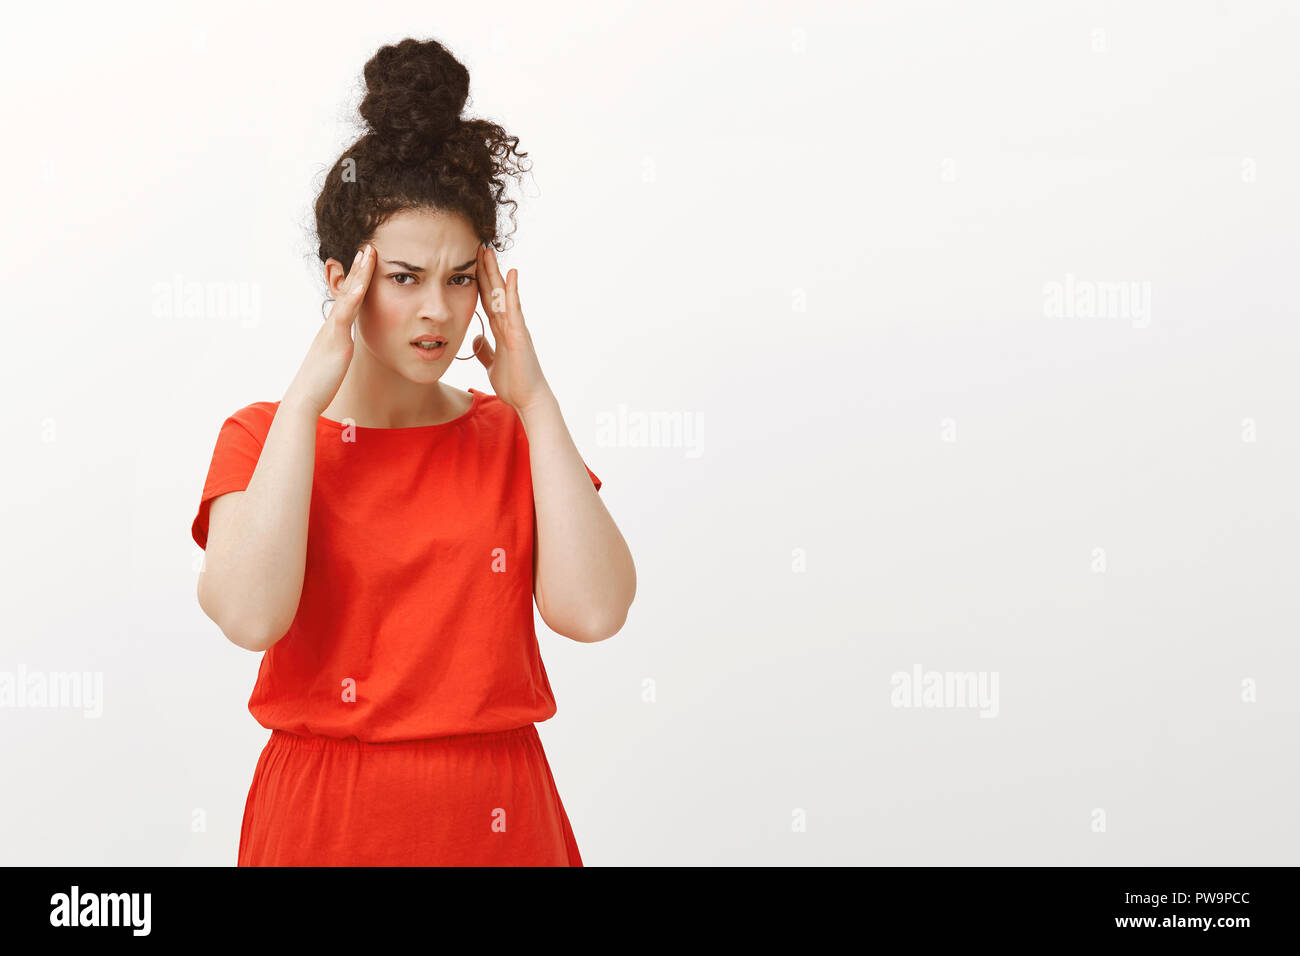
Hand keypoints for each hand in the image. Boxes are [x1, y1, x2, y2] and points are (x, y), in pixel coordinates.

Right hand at [284, 244, 375, 415]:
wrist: (305, 398)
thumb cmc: (320, 384)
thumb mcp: (334, 361)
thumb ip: (340, 350)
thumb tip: (343, 348)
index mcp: (334, 330)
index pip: (348, 299)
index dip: (357, 280)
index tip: (366, 262)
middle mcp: (332, 325)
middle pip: (347, 290)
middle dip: (358, 268)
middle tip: (368, 247)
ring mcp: (333, 330)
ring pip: (347, 296)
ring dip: (358, 274)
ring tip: (367, 254)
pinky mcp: (336, 340)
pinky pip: (345, 315)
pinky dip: (353, 297)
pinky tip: (362, 284)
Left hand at [473, 244, 551, 413]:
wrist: (529, 399)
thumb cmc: (515, 384)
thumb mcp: (492, 365)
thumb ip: (485, 350)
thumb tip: (475, 339)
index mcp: (502, 330)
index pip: (486, 300)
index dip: (478, 282)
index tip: (469, 263)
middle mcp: (510, 324)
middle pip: (493, 291)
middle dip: (484, 270)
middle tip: (477, 246)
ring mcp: (516, 327)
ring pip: (502, 294)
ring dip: (495, 273)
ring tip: (488, 252)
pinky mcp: (520, 334)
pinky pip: (514, 309)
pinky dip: (511, 291)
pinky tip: (510, 274)